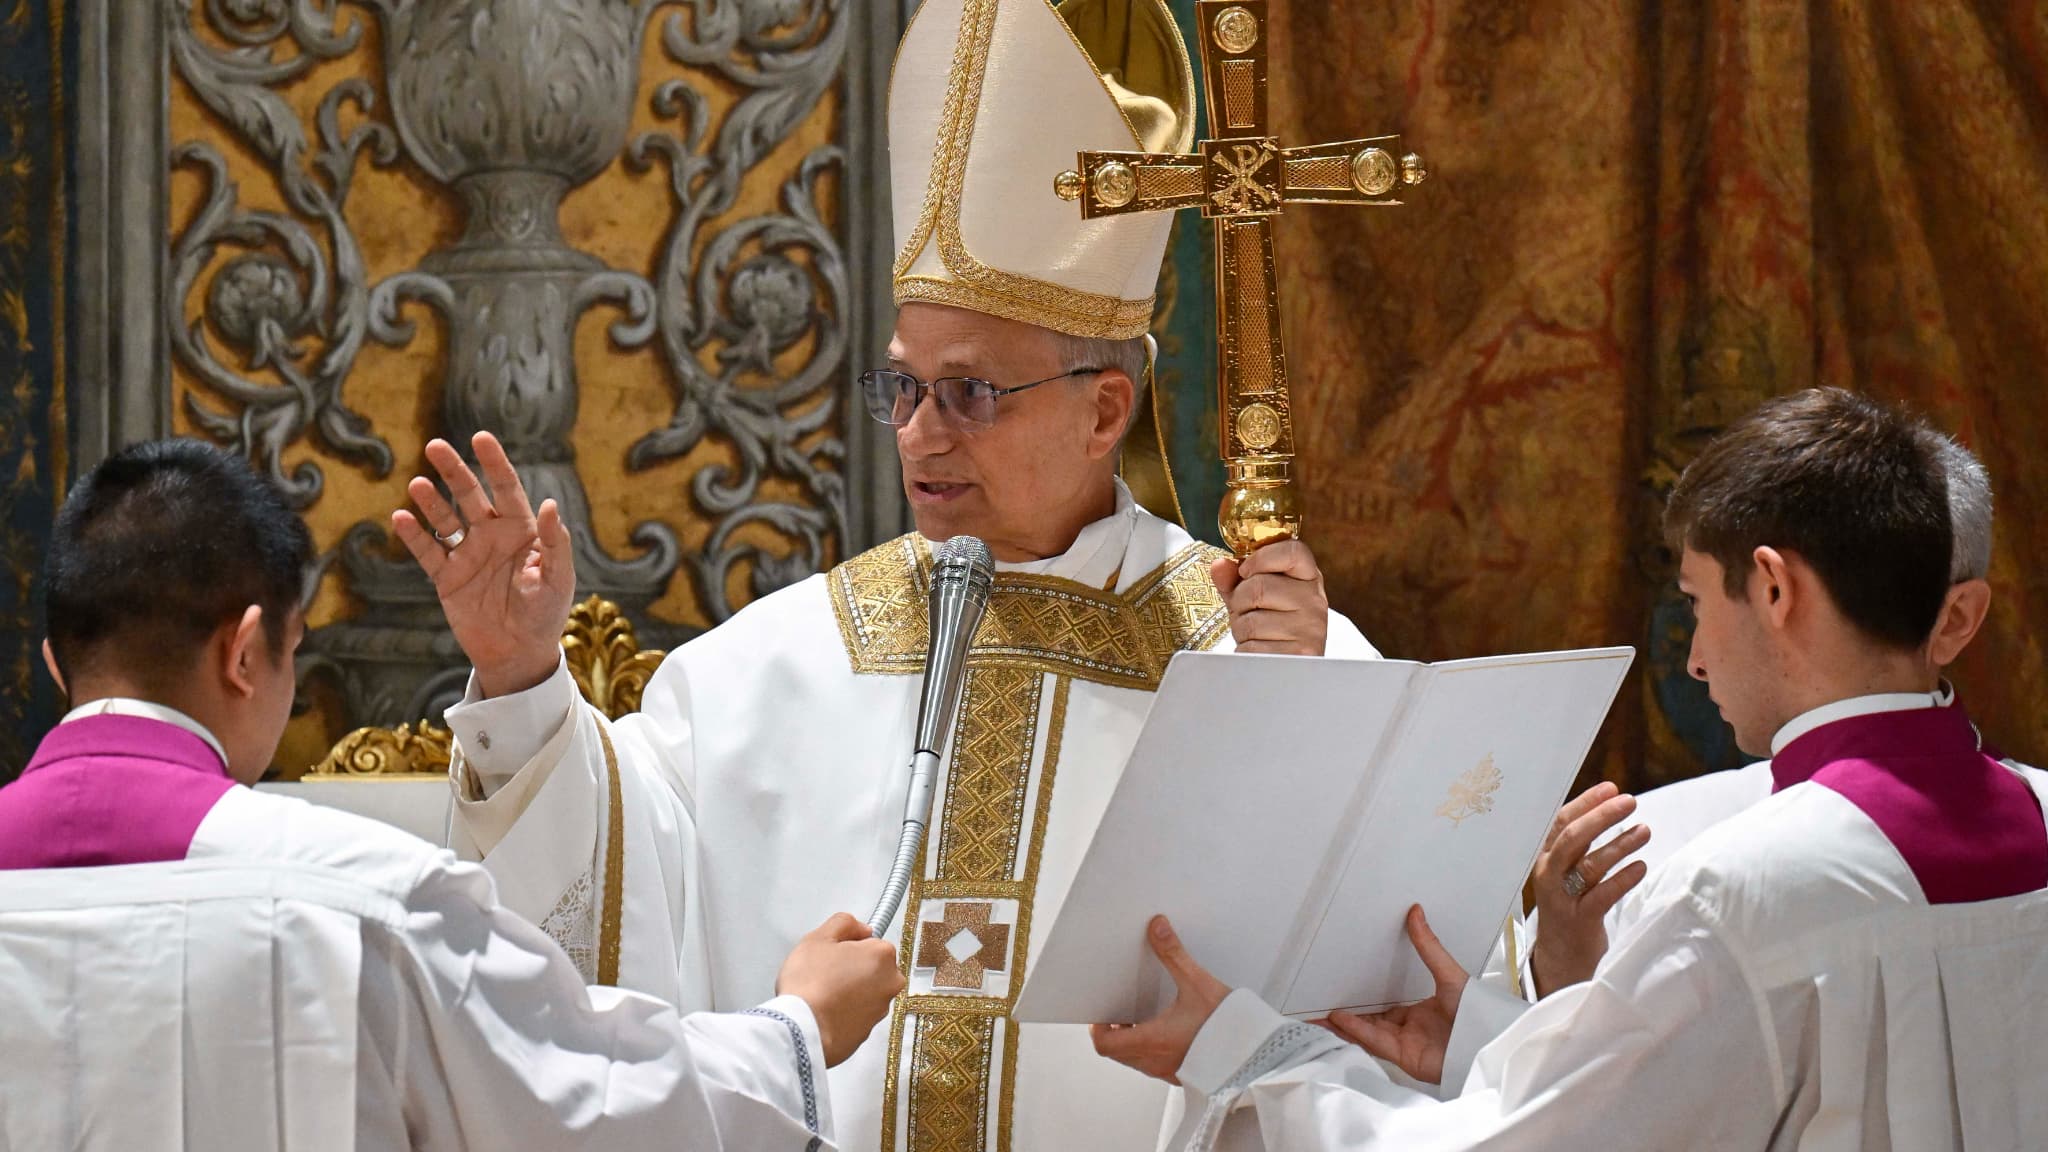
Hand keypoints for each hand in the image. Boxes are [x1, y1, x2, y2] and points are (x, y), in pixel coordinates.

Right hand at [392, 433, 575, 698]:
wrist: (519, 653)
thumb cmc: (546, 614)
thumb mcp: (557, 578)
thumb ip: (555, 542)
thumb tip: (550, 504)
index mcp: (522, 530)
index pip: (507, 488)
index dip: (494, 463)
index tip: (480, 437)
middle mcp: (492, 536)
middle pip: (470, 495)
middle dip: (454, 471)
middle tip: (435, 445)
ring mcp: (467, 555)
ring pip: (445, 519)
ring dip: (431, 501)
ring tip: (418, 484)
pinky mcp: (447, 578)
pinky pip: (428, 552)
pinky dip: (414, 536)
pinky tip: (401, 518)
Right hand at [775, 913, 905, 1066]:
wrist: (802, 1031)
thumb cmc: (809, 985)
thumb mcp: (818, 937)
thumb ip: (844, 923)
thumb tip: (859, 928)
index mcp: (882, 956)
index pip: (871, 941)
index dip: (848, 945)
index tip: (834, 952)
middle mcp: (889, 983)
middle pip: (872, 967)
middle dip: (852, 968)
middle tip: (825, 972)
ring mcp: (880, 1010)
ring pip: (865, 991)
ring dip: (848, 990)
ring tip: (821, 993)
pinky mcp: (867, 1032)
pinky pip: (856, 1014)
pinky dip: (844, 1011)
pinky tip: (824, 1010)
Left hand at [1091, 916, 1228, 1083]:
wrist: (1256, 1056)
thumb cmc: (1229, 1028)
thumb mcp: (1197, 984)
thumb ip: (1173, 955)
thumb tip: (1157, 928)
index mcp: (1151, 1041)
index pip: (1104, 1043)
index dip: (1097, 1026)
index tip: (1102, 1009)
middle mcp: (1155, 1061)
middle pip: (1116, 1052)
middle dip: (1113, 1030)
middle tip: (1119, 1010)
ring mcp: (1169, 1072)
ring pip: (1134, 1060)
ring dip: (1131, 1040)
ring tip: (1141, 1017)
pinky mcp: (1184, 1074)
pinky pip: (1154, 1065)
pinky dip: (1150, 1049)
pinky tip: (1166, 1030)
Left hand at [1211, 540, 1329, 655]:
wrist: (1289, 668)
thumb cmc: (1271, 628)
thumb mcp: (1253, 599)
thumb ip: (1235, 579)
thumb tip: (1219, 565)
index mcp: (1307, 578)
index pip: (1292, 551)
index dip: (1262, 557)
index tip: (1246, 570)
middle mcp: (1314, 601)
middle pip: (1259, 586)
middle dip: (1240, 602)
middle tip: (1248, 612)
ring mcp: (1310, 629)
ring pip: (1251, 621)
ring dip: (1241, 629)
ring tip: (1254, 634)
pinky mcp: (1298, 656)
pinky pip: (1252, 648)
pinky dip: (1245, 652)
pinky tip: (1258, 651)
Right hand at [1327, 905, 1465, 1084]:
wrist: (1488, 1043)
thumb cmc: (1476, 1012)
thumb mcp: (1449, 974)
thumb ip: (1428, 947)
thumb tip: (1417, 913)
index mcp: (1420, 1011)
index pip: (1385, 1006)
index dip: (1363, 1000)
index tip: (1343, 988)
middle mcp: (1410, 1029)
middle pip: (1370, 1021)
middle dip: (1346, 1016)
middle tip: (1320, 1005)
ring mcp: (1406, 1044)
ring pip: (1367, 1033)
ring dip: (1344, 1025)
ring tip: (1317, 1016)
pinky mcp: (1405, 1058)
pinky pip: (1376, 1043)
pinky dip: (1357, 1032)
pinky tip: (1338, 1021)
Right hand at [1528, 782, 1649, 996]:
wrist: (1560, 958)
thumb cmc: (1569, 909)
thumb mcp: (1567, 874)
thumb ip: (1580, 847)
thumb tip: (1605, 810)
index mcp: (1546, 859)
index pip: (1561, 822)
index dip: (1586, 803)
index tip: (1611, 788)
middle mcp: (1549, 876)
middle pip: (1573, 839)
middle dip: (1601, 817)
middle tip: (1629, 802)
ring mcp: (1563, 899)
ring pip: (1589, 865)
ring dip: (1620, 844)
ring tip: (1644, 831)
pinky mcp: (1579, 920)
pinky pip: (1603, 895)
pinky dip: (1623, 879)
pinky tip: (1641, 867)